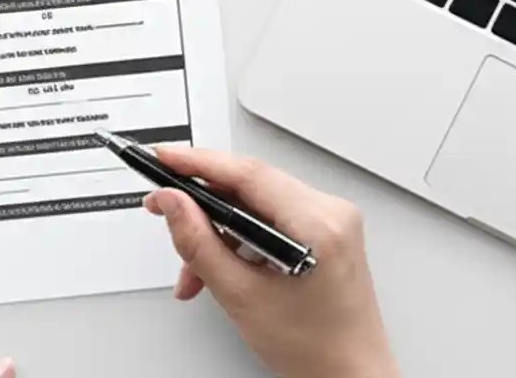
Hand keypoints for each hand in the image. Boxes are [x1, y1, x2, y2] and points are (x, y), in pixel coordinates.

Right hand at [143, 147, 398, 377]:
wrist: (351, 375)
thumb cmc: (316, 348)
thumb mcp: (242, 297)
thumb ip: (200, 245)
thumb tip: (174, 205)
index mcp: (317, 223)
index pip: (248, 174)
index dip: (199, 163)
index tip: (165, 159)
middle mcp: (331, 212)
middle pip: (252, 185)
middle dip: (204, 205)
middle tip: (165, 210)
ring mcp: (333, 220)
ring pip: (259, 204)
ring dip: (220, 231)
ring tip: (196, 270)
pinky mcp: (328, 231)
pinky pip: (274, 217)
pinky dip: (242, 238)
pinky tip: (225, 265)